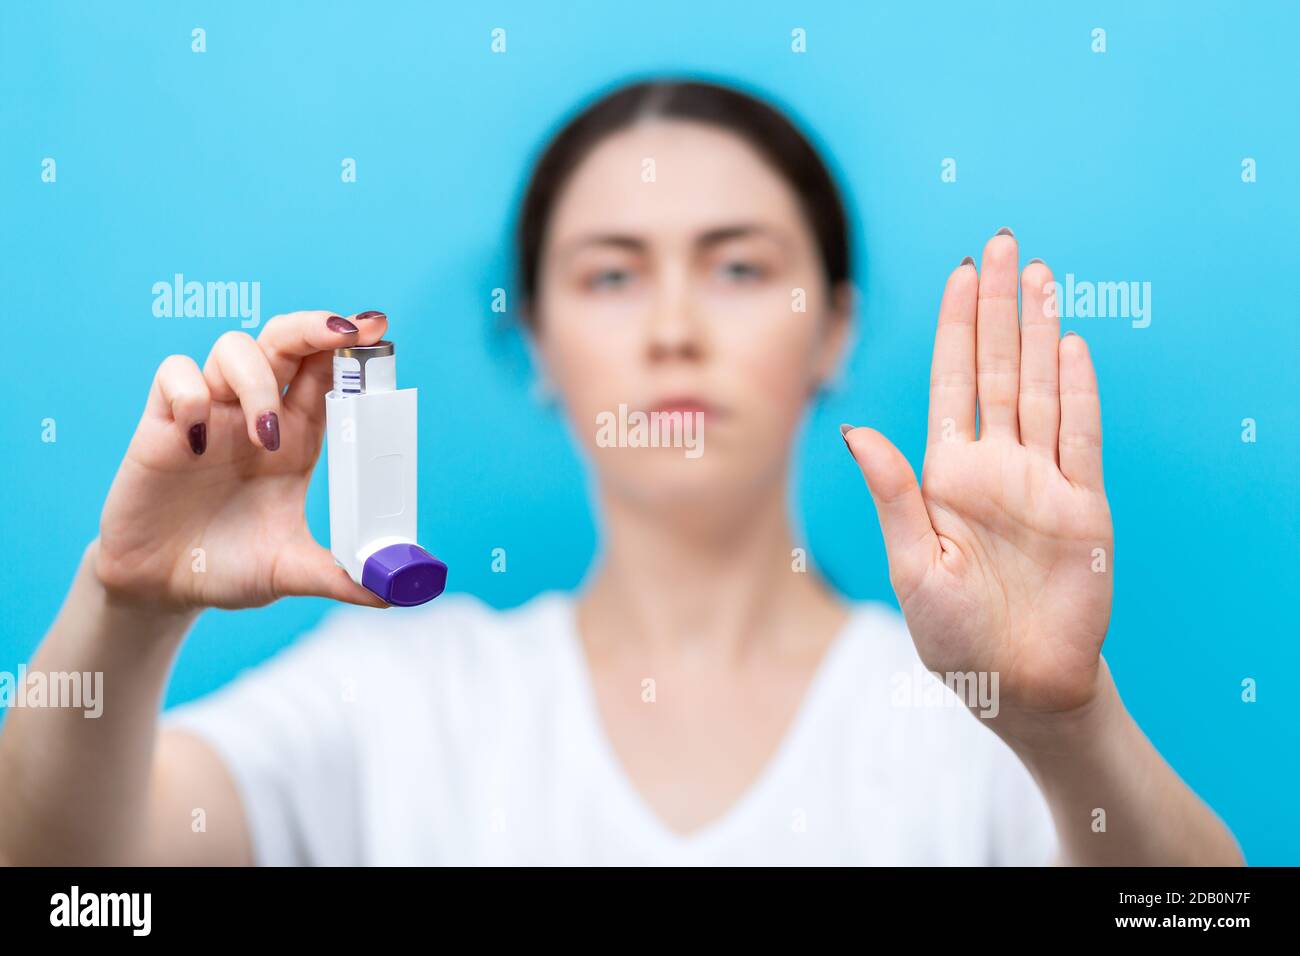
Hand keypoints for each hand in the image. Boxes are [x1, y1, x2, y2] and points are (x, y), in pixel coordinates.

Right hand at [95, 310, 392, 611]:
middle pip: (286, 340)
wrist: (161, 588)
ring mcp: (210, 414)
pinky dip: (190, 395)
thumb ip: (340, 577)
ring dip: (257, 380)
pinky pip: (175, 375)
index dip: (350, 347)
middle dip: (314, 326)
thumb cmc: (229, 567)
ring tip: (265, 437)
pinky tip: (197, 442)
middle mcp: (257, 415)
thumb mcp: (291, 571)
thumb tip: (394, 593)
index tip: (378, 330)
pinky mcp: (161, 423)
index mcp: (298, 437)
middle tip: (344, 333)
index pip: (326, 373)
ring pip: (235, 347)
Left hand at [843, 230, 1112, 721]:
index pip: (954, 384)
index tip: (963, 273)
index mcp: (946, 476)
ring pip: (1041, 389)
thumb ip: (894, 493)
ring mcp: (1042, 482)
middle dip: (999, 307)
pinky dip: (1077, 391)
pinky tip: (1070, 343)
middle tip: (1004, 244)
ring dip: (1040, 332)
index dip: (959, 328)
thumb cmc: (956, 635)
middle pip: (999, 370)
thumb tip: (855, 429)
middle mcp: (995, 467)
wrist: (1020, 687)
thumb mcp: (914, 564)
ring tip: (1040, 274)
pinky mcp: (1084, 507)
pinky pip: (1081, 437)